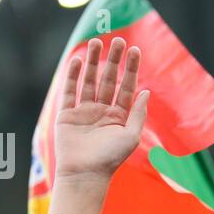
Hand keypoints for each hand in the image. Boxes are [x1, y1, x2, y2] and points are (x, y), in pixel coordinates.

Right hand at [54, 37, 149, 181]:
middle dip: (113, 60)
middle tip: (118, 40)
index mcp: (119, 116)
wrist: (84, 174)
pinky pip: (70, 91)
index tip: (135, 50)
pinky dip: (72, 75)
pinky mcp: (67, 114)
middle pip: (108, 79)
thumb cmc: (110, 159)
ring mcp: (84, 111)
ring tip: (96, 42)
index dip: (131, 69)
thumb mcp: (131, 136)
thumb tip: (146, 91)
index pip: (126, 87)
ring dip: (92, 62)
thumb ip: (138, 113)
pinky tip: (77, 60)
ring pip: (89, 81)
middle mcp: (102, 111)